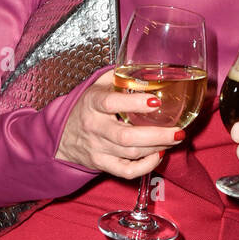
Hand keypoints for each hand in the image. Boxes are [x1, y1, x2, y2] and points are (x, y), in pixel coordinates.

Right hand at [56, 70, 184, 178]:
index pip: (110, 103)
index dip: (134, 103)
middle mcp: (94, 128)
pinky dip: (146, 166)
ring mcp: (97, 149)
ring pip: (131, 154)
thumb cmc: (85, 107)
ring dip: (157, 148)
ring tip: (174, 139)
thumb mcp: (96, 85)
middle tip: (178, 131)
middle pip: (126, 137)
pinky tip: (158, 155)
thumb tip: (147, 68)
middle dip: (157, 136)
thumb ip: (118, 76)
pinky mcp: (102, 164)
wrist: (61, 136)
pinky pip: (126, 171)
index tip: (156, 101)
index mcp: (92, 103)